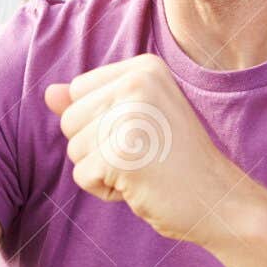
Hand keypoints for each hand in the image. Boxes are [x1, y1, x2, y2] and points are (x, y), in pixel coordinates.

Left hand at [45, 54, 252, 244]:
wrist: (218, 199)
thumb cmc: (176, 160)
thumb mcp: (136, 120)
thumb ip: (92, 103)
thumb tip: (48, 92)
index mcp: (143, 67)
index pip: (78, 91)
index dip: (100, 122)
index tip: (142, 133)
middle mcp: (137, 83)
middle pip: (70, 119)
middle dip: (97, 148)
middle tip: (144, 155)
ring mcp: (131, 117)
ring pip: (74, 149)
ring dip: (102, 170)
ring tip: (144, 169)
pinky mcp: (122, 154)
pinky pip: (83, 176)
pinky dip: (106, 190)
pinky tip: (140, 185)